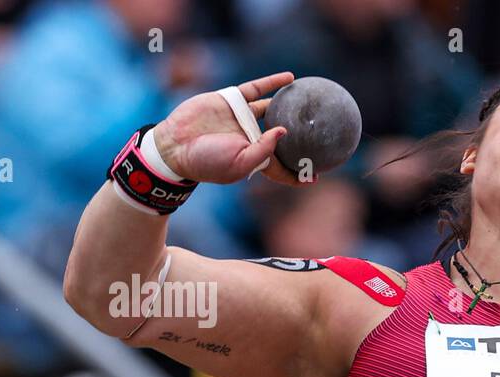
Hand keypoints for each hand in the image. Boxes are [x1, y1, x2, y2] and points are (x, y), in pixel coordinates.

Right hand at [152, 72, 304, 186]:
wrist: (176, 144)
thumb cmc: (208, 161)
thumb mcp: (241, 162)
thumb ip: (265, 149)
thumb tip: (284, 130)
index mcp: (256, 158)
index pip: (282, 167)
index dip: (298, 173)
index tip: (317, 176)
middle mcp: (252, 138)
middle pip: (282, 136)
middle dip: (301, 137)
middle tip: (323, 134)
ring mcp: (243, 117)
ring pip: (273, 108)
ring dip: (290, 105)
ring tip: (310, 99)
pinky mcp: (232, 100)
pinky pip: (257, 89)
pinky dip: (273, 83)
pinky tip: (291, 78)